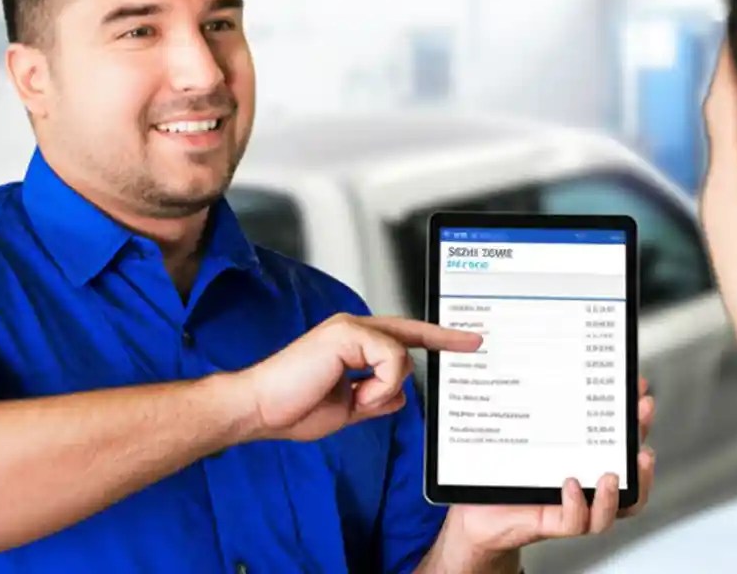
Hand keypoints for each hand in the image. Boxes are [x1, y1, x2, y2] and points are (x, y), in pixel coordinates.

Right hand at [238, 313, 481, 441]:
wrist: (261, 409)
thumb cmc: (293, 408)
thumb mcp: (348, 408)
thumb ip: (375, 398)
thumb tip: (400, 394)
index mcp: (352, 344)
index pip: (401, 337)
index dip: (434, 338)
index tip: (464, 341)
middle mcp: (352, 329)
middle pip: (410, 332)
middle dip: (445, 338)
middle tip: (475, 342)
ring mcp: (349, 327)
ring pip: (400, 355)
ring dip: (384, 389)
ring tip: (357, 402)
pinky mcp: (346, 333)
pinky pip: (389, 360)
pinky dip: (379, 386)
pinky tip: (356, 396)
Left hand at [442, 378, 656, 566]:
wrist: (471, 513)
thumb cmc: (498, 473)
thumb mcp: (517, 434)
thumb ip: (533, 408)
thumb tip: (541, 360)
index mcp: (582, 461)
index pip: (620, 441)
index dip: (636, 417)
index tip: (639, 388)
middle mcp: (585, 486)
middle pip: (630, 473)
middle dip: (642, 444)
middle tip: (641, 414)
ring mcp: (571, 506)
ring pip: (614, 509)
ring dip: (620, 491)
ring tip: (613, 473)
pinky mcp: (550, 523)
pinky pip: (575, 522)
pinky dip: (578, 506)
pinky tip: (572, 485)